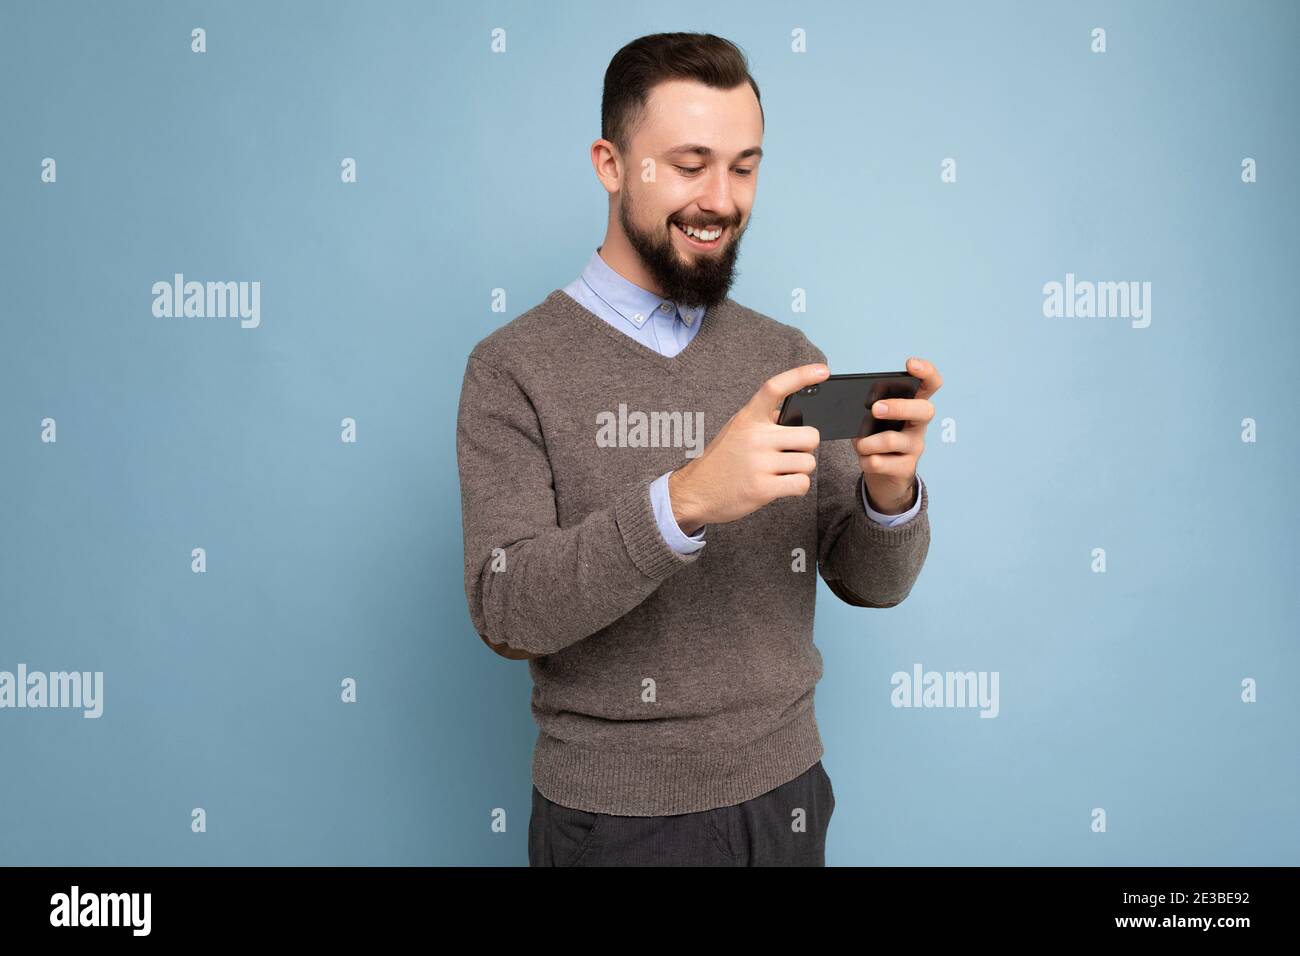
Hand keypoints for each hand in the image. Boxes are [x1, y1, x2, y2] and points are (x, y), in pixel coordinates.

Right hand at [669, 363, 828, 532]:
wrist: (696, 492)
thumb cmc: (722, 461)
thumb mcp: (737, 430)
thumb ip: (762, 421)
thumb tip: (792, 414)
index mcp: (748, 418)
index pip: (775, 388)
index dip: (801, 376)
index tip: (822, 371)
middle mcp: (754, 437)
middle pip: (810, 436)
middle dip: (805, 448)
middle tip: (788, 454)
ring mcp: (759, 463)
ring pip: (808, 462)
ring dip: (799, 470)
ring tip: (778, 472)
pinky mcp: (763, 488)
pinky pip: (801, 483)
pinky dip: (797, 486)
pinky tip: (780, 485)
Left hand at [856, 357, 940, 513]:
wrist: (885, 478)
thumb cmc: (878, 439)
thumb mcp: (874, 420)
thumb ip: (869, 409)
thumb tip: (850, 405)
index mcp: (913, 406)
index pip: (931, 384)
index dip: (926, 372)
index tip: (910, 364)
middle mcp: (919, 425)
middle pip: (924, 410)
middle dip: (898, 407)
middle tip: (875, 409)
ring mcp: (915, 447)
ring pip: (893, 440)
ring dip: (868, 442)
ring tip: (860, 445)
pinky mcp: (906, 468)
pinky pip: (880, 462)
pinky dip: (865, 460)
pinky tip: (864, 460)